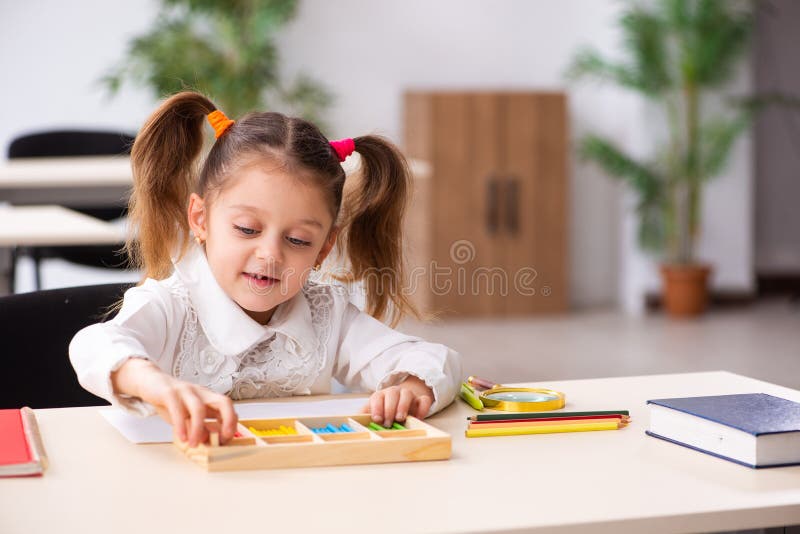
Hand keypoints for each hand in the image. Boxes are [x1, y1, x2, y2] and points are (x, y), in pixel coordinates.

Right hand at [111, 358, 237, 446]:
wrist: (150, 382)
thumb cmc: (171, 401)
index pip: (228, 407)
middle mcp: (201, 393)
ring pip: (199, 408)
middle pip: (223, 402)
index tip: (226, 438)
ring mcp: (186, 391)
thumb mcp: (187, 416)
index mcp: (208, 398)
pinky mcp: (169, 392)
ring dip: (199, 429)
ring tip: (193, 444)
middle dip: (228, 420)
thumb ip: (198, 426)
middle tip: (222, 439)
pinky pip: (177, 409)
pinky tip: (181, 437)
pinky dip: (181, 425)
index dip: (231, 422)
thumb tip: (207, 440)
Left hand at [363, 375, 433, 427]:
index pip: (377, 397)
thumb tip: (352, 420)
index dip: (376, 407)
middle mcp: (395, 393)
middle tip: (388, 422)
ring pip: (407, 394)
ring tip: (401, 418)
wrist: (404, 400)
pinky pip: (424, 400)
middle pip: (392, 394)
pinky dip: (422, 408)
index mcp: (381, 395)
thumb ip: (364, 414)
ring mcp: (409, 395)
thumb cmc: (386, 408)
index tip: (377, 419)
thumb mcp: (374, 410)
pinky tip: (418, 417)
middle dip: (389, 408)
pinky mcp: (421, 400)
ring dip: (403, 405)